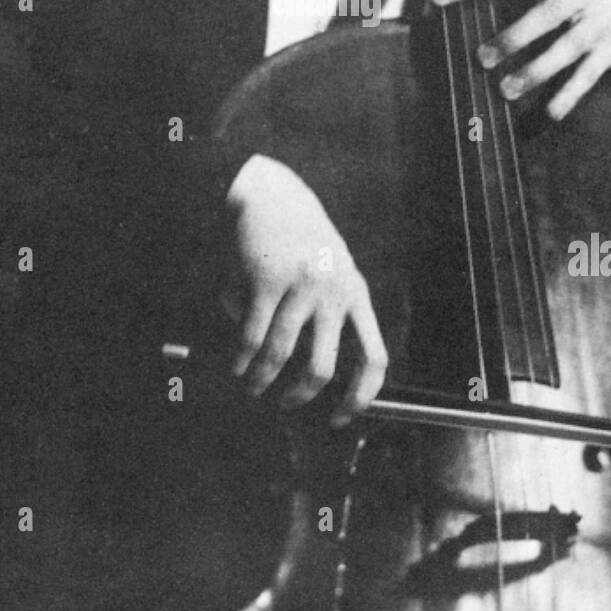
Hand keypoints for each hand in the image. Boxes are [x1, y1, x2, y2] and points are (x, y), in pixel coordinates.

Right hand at [223, 153, 387, 425]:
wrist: (272, 193)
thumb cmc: (302, 238)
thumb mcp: (334, 269)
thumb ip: (335, 312)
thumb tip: (318, 376)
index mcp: (356, 293)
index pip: (374, 358)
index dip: (360, 397)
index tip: (339, 417)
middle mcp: (333, 291)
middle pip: (321, 368)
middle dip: (299, 396)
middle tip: (285, 405)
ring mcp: (300, 286)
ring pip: (278, 355)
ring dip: (260, 380)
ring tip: (250, 386)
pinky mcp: (266, 280)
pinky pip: (251, 335)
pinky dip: (241, 358)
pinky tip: (236, 366)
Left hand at [430, 0, 610, 120]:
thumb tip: (476, 2)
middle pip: (543, 14)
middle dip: (512, 38)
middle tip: (482, 58)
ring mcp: (604, 19)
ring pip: (564, 49)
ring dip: (534, 72)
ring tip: (506, 91)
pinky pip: (589, 75)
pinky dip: (568, 95)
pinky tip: (549, 113)